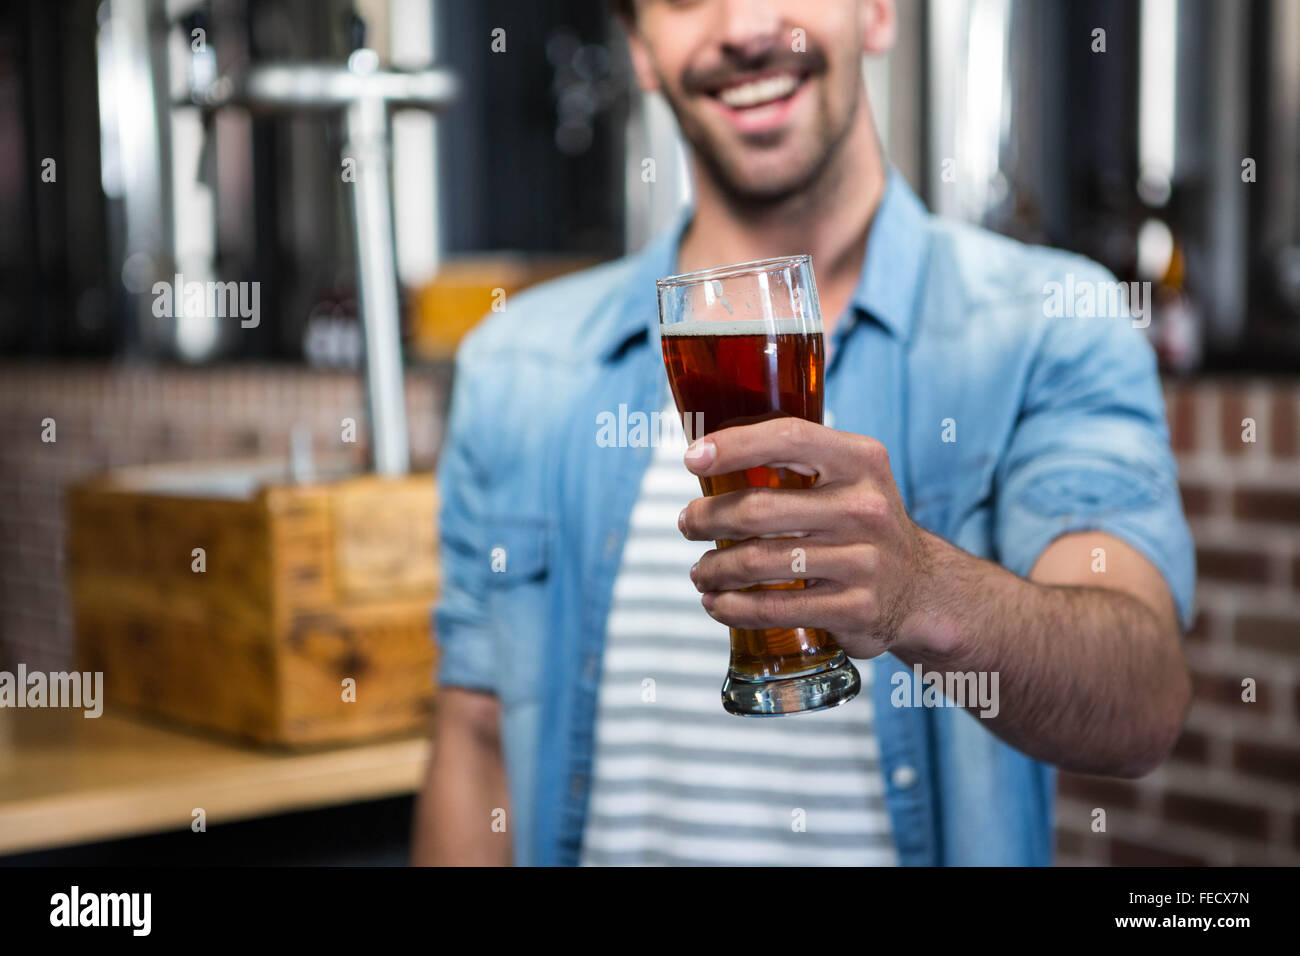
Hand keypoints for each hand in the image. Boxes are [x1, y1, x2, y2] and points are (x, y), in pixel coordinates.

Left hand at [678, 417, 935, 659]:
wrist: (920, 588)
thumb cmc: (859, 524)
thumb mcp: (847, 476)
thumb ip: (794, 457)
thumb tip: (706, 452)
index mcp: (860, 460)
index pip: (787, 437)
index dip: (733, 445)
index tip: (691, 459)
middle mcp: (865, 506)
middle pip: (758, 509)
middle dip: (707, 518)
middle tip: (688, 524)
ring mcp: (864, 560)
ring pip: (757, 562)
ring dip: (712, 568)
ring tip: (700, 570)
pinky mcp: (855, 608)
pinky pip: (774, 609)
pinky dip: (732, 608)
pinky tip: (717, 603)